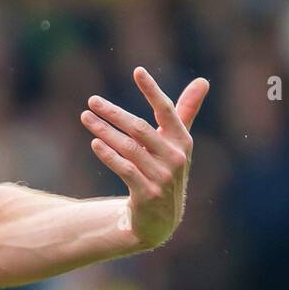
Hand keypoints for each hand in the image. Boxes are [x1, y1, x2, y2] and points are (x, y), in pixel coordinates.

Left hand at [80, 66, 209, 250]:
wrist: (161, 219)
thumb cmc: (165, 170)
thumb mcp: (176, 143)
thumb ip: (185, 111)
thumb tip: (203, 80)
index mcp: (183, 141)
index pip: (167, 110)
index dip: (153, 90)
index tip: (138, 71)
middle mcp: (175, 158)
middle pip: (140, 129)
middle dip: (114, 113)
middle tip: (92, 101)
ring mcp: (162, 178)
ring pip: (129, 148)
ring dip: (105, 131)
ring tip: (85, 117)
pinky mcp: (147, 194)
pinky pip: (125, 170)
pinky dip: (109, 156)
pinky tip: (95, 143)